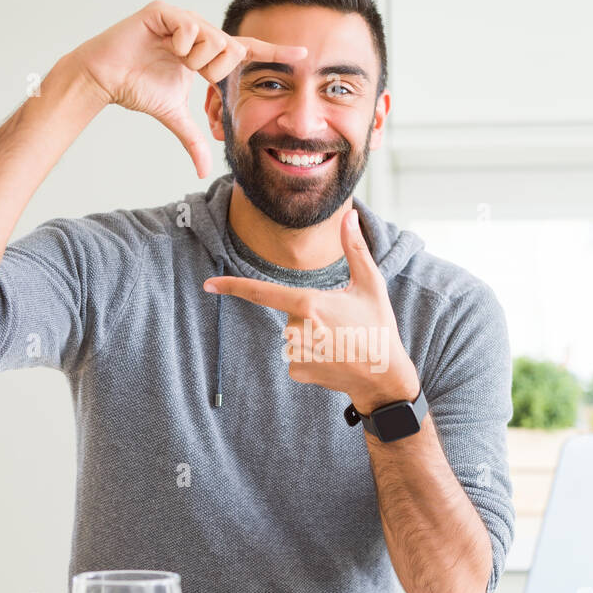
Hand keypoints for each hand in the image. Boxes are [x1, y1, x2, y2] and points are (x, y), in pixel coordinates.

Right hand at [69, 0, 307, 178]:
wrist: (105, 79)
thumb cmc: (137, 88)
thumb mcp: (174, 116)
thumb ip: (193, 138)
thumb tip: (201, 170)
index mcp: (204, 51)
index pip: (245, 51)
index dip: (274, 52)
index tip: (304, 54)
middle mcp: (198, 30)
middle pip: (231, 47)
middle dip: (214, 68)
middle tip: (192, 73)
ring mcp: (182, 18)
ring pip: (213, 38)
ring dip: (196, 58)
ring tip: (174, 60)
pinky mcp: (164, 11)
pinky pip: (189, 27)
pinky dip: (180, 44)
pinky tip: (165, 48)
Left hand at [203, 209, 419, 413]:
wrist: (384, 376)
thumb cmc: (378, 326)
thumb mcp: (370, 284)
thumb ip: (355, 248)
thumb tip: (349, 215)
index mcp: (309, 304)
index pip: (262, 293)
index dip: (233, 287)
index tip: (209, 284)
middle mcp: (297, 330)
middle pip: (289, 312)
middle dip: (309, 313)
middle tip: (340, 324)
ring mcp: (295, 353)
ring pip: (293, 334)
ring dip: (312, 335)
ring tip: (340, 342)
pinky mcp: (297, 371)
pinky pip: (296, 354)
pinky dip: (312, 355)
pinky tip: (333, 358)